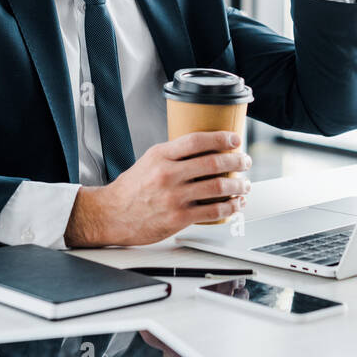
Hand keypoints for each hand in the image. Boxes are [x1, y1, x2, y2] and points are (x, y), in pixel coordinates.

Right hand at [63, 131, 251, 246]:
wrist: (111, 215)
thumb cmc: (131, 189)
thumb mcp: (149, 161)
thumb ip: (174, 155)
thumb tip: (205, 149)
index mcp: (161, 156)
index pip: (197, 140)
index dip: (221, 138)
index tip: (235, 140)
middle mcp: (168, 174)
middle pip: (213, 163)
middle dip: (236, 161)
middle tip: (245, 161)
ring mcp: (174, 197)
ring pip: (218, 187)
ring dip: (238, 186)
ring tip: (245, 185)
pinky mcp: (178, 218)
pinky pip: (213, 211)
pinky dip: (230, 208)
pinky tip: (236, 205)